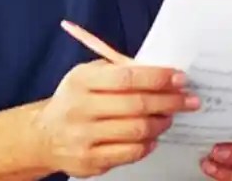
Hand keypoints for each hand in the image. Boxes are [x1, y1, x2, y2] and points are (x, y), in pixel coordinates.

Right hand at [34, 59, 200, 177]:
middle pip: (136, 105)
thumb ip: (118, 70)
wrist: (43, 136)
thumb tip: (159, 70)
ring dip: (161, 123)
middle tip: (188, 100)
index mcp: (81, 81)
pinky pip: (130, 153)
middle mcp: (80, 109)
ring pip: (137, 131)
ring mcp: (84, 138)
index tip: (179, 78)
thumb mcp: (88, 75)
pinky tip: (152, 136)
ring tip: (169, 117)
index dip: (158, 77)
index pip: (126, 77)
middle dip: (169, 101)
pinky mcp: (89, 161)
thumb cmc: (74, 100)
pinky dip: (148, 144)